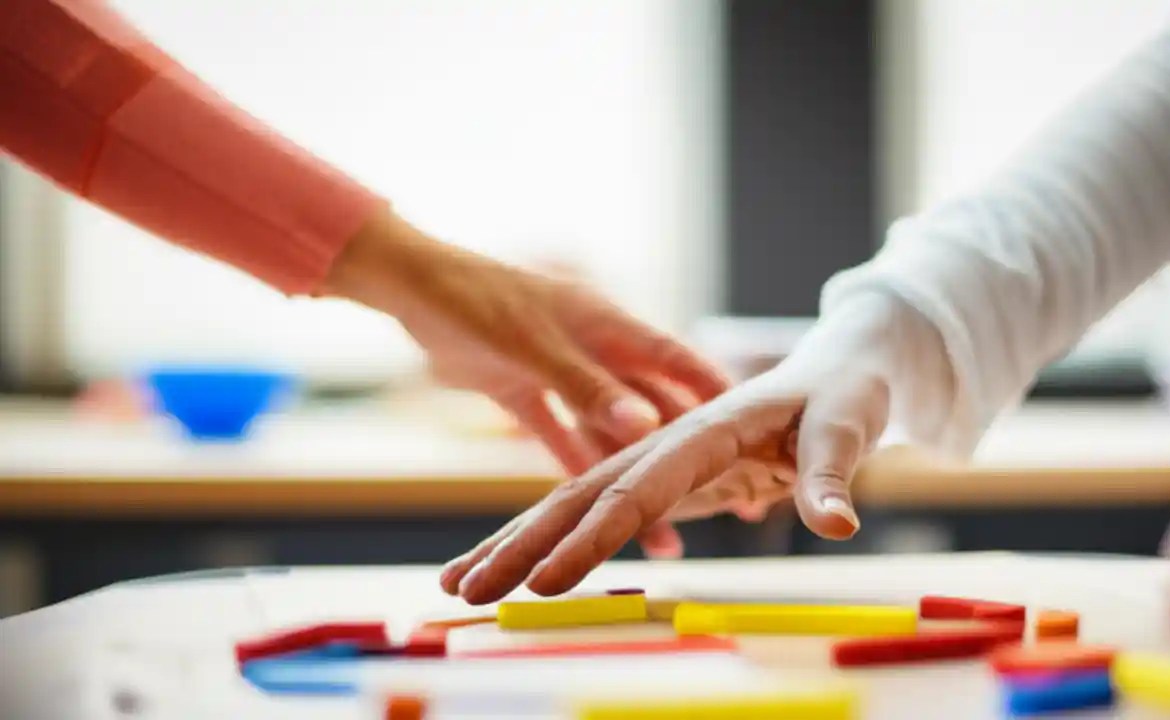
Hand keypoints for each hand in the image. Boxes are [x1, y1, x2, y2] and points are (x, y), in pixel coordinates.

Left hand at [321, 210, 729, 556]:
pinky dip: (582, 473)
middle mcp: (595, 351)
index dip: (718, 399)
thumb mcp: (532, 344)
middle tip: (729, 504)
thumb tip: (646, 429)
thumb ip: (587, 387)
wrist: (410, 286)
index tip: (759, 438)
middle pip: (654, 409)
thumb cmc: (474, 299)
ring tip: (672, 537)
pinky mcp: (530, 393)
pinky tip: (599, 518)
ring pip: (612, 436)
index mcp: (608, 326)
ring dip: (635, 480)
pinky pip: (565, 439)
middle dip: (689, 455)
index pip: (678, 363)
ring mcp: (563, 374)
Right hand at [440, 292, 953, 603]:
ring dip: (516, 544)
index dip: (592, 538)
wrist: (839, 365)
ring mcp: (660, 460)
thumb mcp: (848, 420)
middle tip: (461, 591)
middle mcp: (667, 442)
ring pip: (575, 501)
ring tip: (460, 586)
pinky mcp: (666, 478)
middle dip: (519, 545)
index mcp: (705, 427)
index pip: (638, 488)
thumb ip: (833, 471)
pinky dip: (555, 543)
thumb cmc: (845, 389)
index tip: (546, 584)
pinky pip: (602, 512)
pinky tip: (523, 574)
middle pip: (581, 493)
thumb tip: (835, 526)